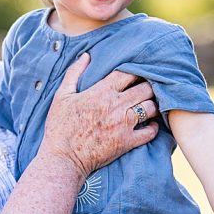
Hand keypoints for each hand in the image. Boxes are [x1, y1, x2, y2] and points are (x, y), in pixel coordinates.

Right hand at [41, 53, 158, 175]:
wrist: (63, 158)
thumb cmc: (60, 127)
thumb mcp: (62, 96)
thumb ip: (74, 73)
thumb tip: (86, 55)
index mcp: (102, 91)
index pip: (129, 73)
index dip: (135, 71)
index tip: (135, 74)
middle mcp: (116, 105)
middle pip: (145, 88)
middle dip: (148, 86)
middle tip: (145, 89)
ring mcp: (124, 124)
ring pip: (151, 108)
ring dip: (151, 105)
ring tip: (147, 105)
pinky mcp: (128, 142)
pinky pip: (151, 132)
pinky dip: (153, 127)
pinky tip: (149, 125)